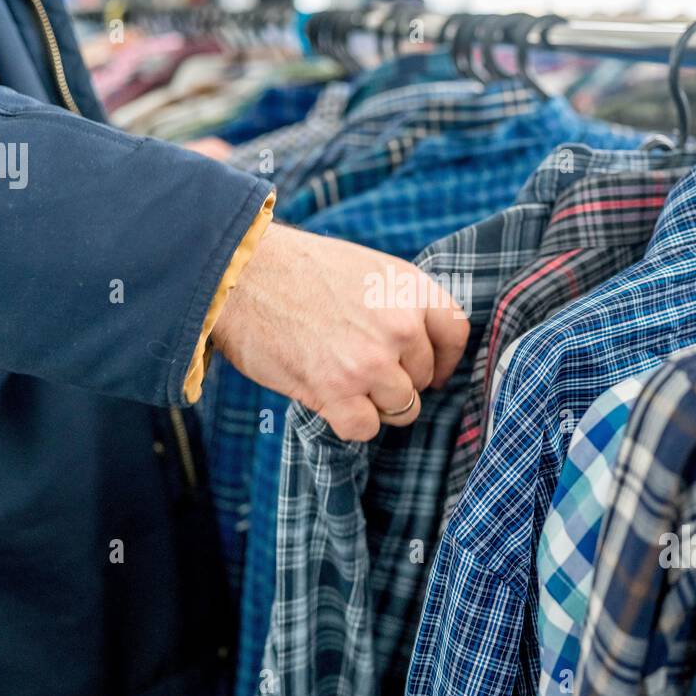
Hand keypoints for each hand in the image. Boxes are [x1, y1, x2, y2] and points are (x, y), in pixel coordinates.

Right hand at [211, 223, 470, 440]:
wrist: (240, 274)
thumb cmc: (296, 270)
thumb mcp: (365, 268)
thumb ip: (398, 303)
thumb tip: (416, 345)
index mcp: (409, 289)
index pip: (455, 334)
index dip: (443, 359)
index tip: (429, 370)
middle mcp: (399, 326)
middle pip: (423, 378)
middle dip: (397, 380)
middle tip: (359, 368)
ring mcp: (370, 362)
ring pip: (401, 408)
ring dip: (374, 402)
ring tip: (340, 379)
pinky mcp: (336, 391)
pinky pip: (365, 428)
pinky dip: (348, 420)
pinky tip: (328, 398)